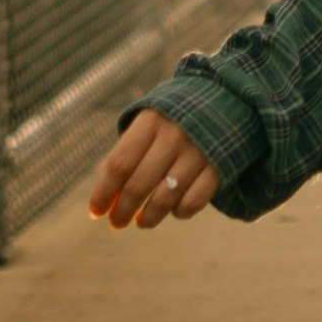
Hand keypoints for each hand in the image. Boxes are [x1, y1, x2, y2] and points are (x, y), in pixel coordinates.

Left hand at [90, 108, 218, 230]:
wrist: (226, 98)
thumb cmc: (174, 117)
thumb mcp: (150, 120)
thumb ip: (129, 152)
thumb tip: (108, 197)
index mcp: (150, 122)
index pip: (119, 165)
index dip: (103, 193)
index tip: (96, 211)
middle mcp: (173, 137)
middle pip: (138, 185)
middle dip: (122, 211)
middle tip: (116, 223)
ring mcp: (198, 154)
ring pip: (165, 199)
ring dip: (149, 218)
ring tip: (141, 222)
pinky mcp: (219, 168)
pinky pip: (193, 202)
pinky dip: (181, 212)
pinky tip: (174, 211)